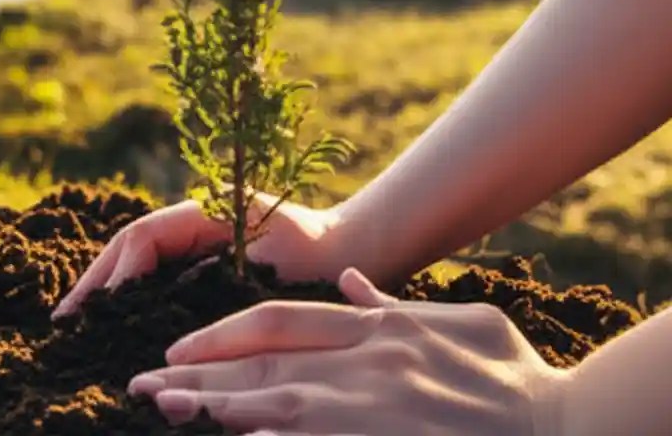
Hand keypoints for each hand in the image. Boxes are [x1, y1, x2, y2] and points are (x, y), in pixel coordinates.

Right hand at [52, 193, 347, 318]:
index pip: (142, 237)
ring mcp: (193, 244)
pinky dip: (129, 302)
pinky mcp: (201, 269)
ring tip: (75, 325)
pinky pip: (154, 281)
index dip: (116, 271)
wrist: (355, 253)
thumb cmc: (321, 252)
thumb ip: (221, 265)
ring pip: (135, 264)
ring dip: (104, 292)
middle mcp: (190, 223)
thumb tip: (166, 289)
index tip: (100, 308)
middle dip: (94, 283)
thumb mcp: (273, 254)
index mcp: (201, 211)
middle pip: (127, 249)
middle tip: (62, 320)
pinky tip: (112, 328)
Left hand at [128, 268, 568, 434]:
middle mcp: (363, 366)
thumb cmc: (512, 378)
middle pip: (260, 365)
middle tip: (141, 382)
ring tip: (162, 408)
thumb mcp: (461, 322)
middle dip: (195, 373)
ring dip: (211, 408)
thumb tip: (360, 283)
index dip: (221, 333)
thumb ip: (398, 304)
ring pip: (271, 406)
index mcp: (376, 331)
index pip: (277, 322)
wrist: (563, 429)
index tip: (178, 347)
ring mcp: (369, 412)